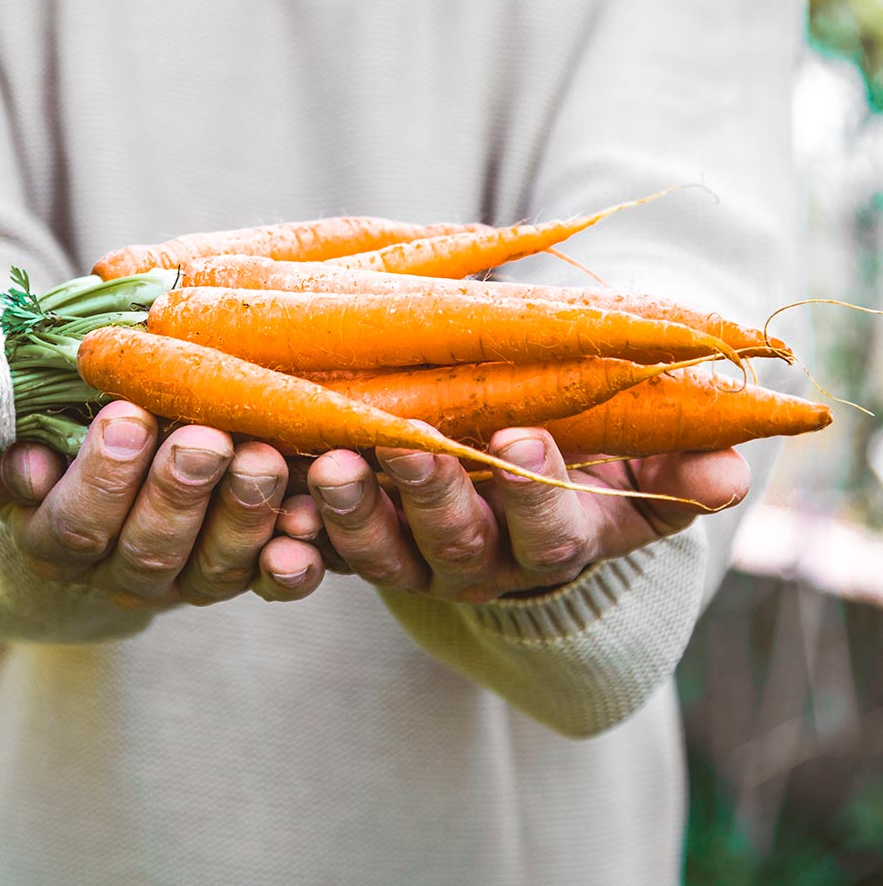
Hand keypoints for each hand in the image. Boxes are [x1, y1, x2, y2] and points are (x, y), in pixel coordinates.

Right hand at [0, 401, 325, 608]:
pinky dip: (293, 560)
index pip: (74, 524)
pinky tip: (309, 524)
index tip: (127, 415)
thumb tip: (27, 464)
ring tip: (264, 457)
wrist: (110, 473)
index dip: (101, 476)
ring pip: (214, 567)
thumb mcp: (23, 434)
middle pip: (148, 549)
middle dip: (178, 490)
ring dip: (243, 513)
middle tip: (204, 438)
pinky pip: (270, 582)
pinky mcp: (240, 577)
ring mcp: (184, 582)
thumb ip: (15, 444)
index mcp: (54, 540)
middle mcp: (118, 573)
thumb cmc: (60, 435)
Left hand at [283, 425, 749, 603]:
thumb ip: (680, 466)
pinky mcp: (352, 546)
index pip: (549, 528)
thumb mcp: (637, 465)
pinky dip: (294, 533)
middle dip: (430, 497)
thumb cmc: (586, 457)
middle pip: (454, 544)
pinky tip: (271, 503)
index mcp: (552, 543)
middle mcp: (479, 564)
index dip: (537, 490)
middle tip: (403, 451)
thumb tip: (731, 470)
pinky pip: (321, 550)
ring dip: (349, 515)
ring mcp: (411, 561)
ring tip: (326, 467)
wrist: (514, 475)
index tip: (521, 439)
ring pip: (379, 554)